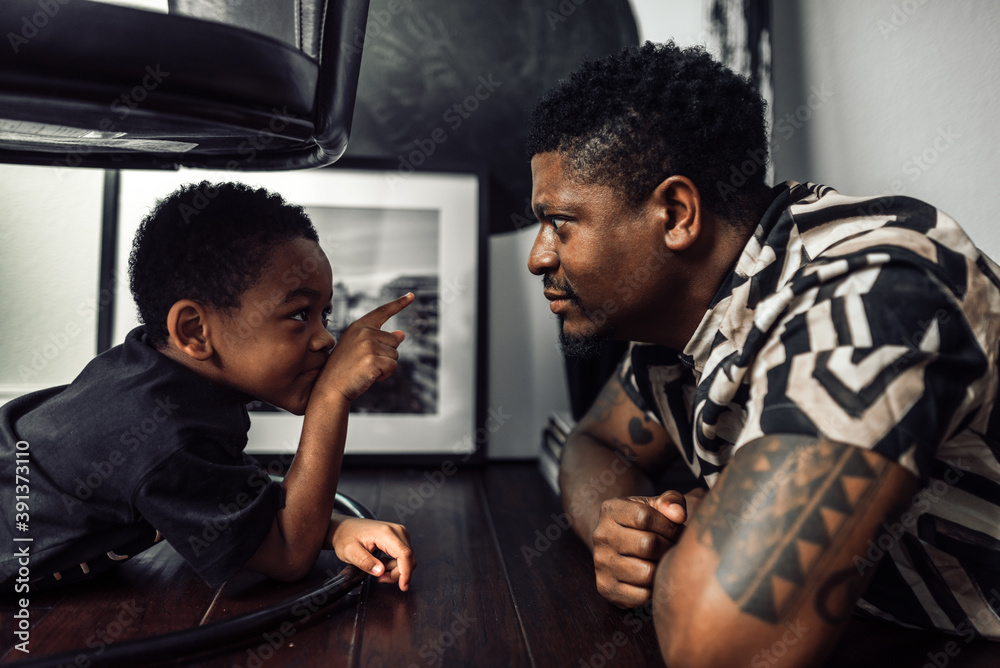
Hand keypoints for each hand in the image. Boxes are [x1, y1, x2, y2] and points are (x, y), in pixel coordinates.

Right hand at [317, 293, 414, 401]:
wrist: (331, 387)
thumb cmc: (346, 368)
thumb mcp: (362, 349)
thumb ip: (380, 339)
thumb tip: (401, 333)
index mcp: (359, 326)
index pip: (383, 311)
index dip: (399, 303)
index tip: (412, 295)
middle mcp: (364, 332)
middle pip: (394, 340)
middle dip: (386, 354)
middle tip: (366, 362)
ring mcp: (368, 345)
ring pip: (395, 354)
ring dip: (386, 366)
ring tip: (366, 369)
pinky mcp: (372, 360)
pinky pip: (393, 366)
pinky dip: (386, 374)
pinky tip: (371, 376)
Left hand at [328, 515, 415, 590]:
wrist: (345, 528)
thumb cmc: (347, 537)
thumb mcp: (350, 552)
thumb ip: (365, 562)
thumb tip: (380, 571)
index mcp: (385, 533)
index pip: (404, 554)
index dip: (406, 572)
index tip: (402, 586)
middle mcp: (396, 531)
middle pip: (408, 558)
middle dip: (396, 573)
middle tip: (380, 578)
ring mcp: (399, 533)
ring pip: (408, 558)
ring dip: (395, 570)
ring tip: (377, 569)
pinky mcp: (399, 537)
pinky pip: (404, 555)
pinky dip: (395, 565)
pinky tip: (382, 564)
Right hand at [592, 490, 687, 607]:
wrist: (618, 543)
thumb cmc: (644, 523)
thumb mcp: (655, 505)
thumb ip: (671, 501)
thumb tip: (679, 515)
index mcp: (611, 510)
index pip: (644, 517)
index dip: (668, 525)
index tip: (677, 530)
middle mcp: (601, 536)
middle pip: (647, 545)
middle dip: (669, 548)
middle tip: (675, 549)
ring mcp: (601, 563)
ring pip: (646, 573)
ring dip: (662, 569)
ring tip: (665, 562)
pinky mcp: (606, 587)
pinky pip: (641, 595)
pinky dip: (653, 589)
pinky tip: (653, 578)